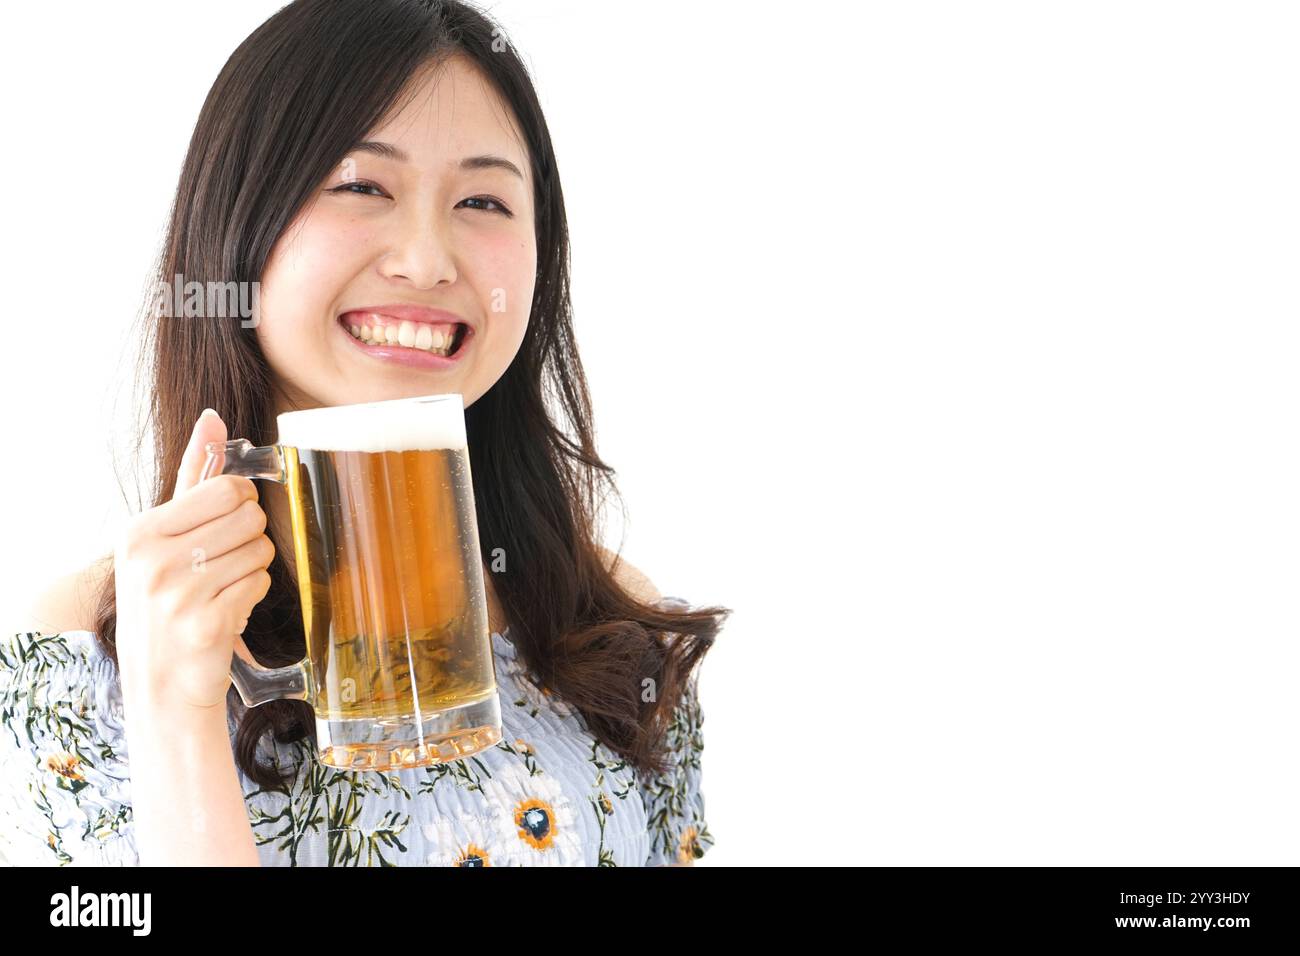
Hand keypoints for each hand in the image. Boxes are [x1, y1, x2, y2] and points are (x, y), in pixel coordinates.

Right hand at [113, 409, 274, 713]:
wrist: (161, 683)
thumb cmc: (167, 599)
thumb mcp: (166, 535)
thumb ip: (193, 475)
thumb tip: (213, 418)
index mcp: (140, 532)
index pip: (226, 488)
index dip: (239, 505)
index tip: (220, 527)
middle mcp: (152, 561)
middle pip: (250, 517)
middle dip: (249, 539)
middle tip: (220, 565)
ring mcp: (178, 595)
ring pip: (261, 551)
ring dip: (252, 570)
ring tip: (220, 589)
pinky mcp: (207, 624)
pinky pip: (261, 584)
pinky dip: (253, 596)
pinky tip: (226, 611)